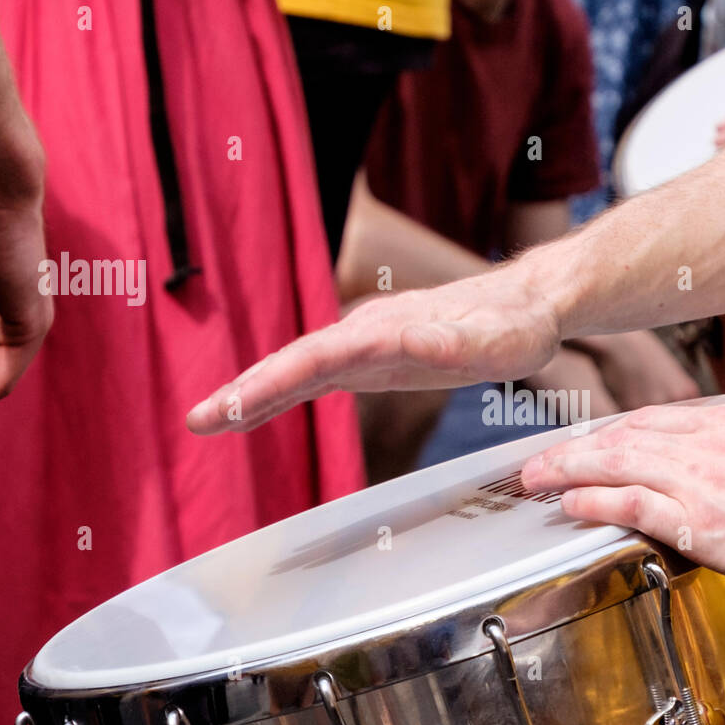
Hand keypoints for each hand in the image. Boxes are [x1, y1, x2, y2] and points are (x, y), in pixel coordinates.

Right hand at [188, 266, 561, 434]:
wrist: (527, 304)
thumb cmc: (517, 327)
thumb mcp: (499, 343)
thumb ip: (456, 344)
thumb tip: (410, 343)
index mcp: (386, 332)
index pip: (314, 360)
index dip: (269, 385)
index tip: (231, 406)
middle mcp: (367, 333)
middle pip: (293, 363)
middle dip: (243, 392)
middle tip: (198, 420)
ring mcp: (366, 343)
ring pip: (299, 367)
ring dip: (254, 392)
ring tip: (210, 419)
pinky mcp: (375, 357)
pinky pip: (319, 375)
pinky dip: (283, 392)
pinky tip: (259, 408)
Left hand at [520, 324, 724, 590]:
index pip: (657, 420)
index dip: (615, 432)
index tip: (589, 441)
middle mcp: (711, 449)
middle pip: (624, 440)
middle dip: (574, 451)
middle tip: (536, 463)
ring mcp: (704, 486)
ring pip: (619, 468)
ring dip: (570, 472)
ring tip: (535, 481)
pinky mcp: (706, 526)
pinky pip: (636, 508)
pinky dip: (598, 502)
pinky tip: (572, 504)